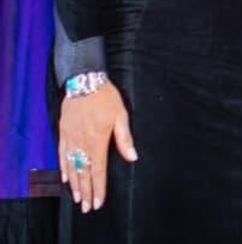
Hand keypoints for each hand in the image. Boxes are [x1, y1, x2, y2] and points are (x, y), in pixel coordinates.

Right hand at [59, 83, 137, 212]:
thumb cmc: (106, 98)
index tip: (98, 201)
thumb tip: (132, 157)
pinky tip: (66, 177)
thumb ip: (125, 138)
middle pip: (83, 172)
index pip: (98, 170)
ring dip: (74, 184)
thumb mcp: (121, 115)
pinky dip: (63, 168)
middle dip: (86, 191)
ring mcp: (71, 139)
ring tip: (78, 197)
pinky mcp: (63, 133)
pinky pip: (62, 155)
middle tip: (87, 207)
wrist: (84, 82)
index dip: (98, 187)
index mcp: (98, 140)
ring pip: (71, 167)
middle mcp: (82, 143)